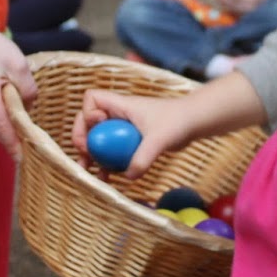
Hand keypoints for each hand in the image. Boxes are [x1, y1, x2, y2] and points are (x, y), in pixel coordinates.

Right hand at [0, 27, 34, 157]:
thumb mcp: (20, 66)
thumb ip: (28, 92)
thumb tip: (28, 112)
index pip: (2, 128)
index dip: (14, 145)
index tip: (23, 160)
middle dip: (13, 128)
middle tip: (28, 119)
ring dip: (4, 120)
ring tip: (10, 96)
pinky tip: (1, 98)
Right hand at [70, 89, 196, 178]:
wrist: (194, 122)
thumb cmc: (177, 121)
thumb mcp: (159, 140)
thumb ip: (144, 157)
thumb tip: (128, 176)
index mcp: (122, 105)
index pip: (92, 98)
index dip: (88, 113)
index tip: (97, 129)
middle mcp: (119, 114)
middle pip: (89, 121)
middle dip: (82, 138)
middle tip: (85, 156)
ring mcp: (124, 127)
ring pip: (99, 138)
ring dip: (92, 154)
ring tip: (89, 172)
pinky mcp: (131, 140)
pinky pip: (112, 150)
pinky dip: (108, 162)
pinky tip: (109, 178)